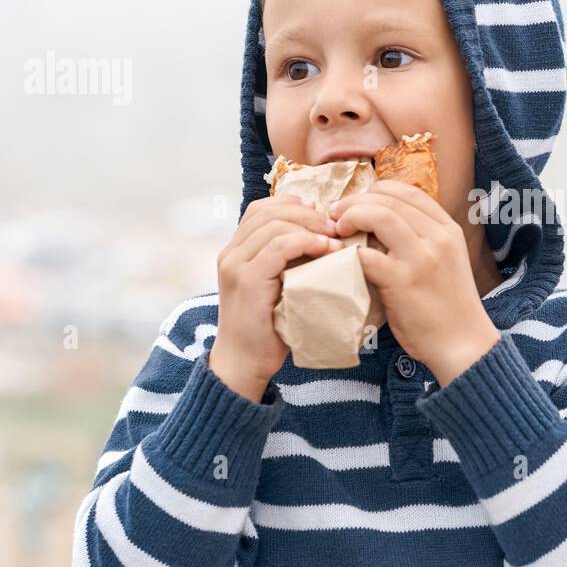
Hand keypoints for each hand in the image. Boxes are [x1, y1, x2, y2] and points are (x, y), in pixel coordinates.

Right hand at [208, 193, 342, 400]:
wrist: (245, 362)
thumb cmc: (268, 327)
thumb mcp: (278, 285)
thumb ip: (288, 261)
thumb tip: (325, 237)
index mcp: (235, 251)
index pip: (261, 209)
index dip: (293, 205)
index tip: (322, 215)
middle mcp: (230, 253)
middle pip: (269, 211)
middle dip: (308, 213)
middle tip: (336, 225)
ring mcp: (235, 265)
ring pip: (275, 224)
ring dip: (311, 226)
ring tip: (336, 239)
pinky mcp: (246, 281)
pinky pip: (278, 247)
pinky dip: (306, 242)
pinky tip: (326, 250)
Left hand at [329, 180, 499, 384]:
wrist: (462, 342)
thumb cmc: (448, 305)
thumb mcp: (445, 260)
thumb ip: (421, 239)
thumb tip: (380, 222)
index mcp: (448, 229)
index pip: (408, 191)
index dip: (376, 190)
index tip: (358, 201)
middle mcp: (438, 237)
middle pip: (389, 199)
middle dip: (355, 201)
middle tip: (336, 214)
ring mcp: (421, 258)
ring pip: (378, 216)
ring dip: (350, 217)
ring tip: (337, 230)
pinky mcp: (403, 281)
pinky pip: (367, 254)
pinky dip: (349, 252)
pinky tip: (342, 258)